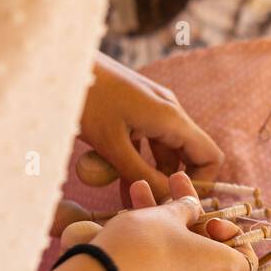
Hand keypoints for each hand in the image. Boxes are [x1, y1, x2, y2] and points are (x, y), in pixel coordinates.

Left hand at [80, 53, 221, 198]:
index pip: (209, 155)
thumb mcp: (112, 145)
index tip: (176, 203)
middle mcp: (169, 111)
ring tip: (124, 197)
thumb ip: (141, 174)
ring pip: (164, 151)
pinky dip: (137, 160)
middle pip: (187, 156)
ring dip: (150, 174)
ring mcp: (154, 108)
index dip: (201, 182)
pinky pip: (148, 141)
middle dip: (170, 183)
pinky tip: (113, 176)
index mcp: (170, 118)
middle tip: (147, 206)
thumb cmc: (85, 100)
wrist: (61, 64)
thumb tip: (166, 199)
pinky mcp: (137, 108)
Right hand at [92, 173, 257, 270]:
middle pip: (207, 257)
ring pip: (180, 269)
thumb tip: (192, 208)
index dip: (228, 231)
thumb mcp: (165, 216)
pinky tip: (128, 241)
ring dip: (165, 238)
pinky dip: (152, 266)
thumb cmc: (141, 247)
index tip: (205, 218)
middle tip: (168, 195)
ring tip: (136, 202)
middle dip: (187, 224)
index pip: (245, 255)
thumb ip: (186, 208)